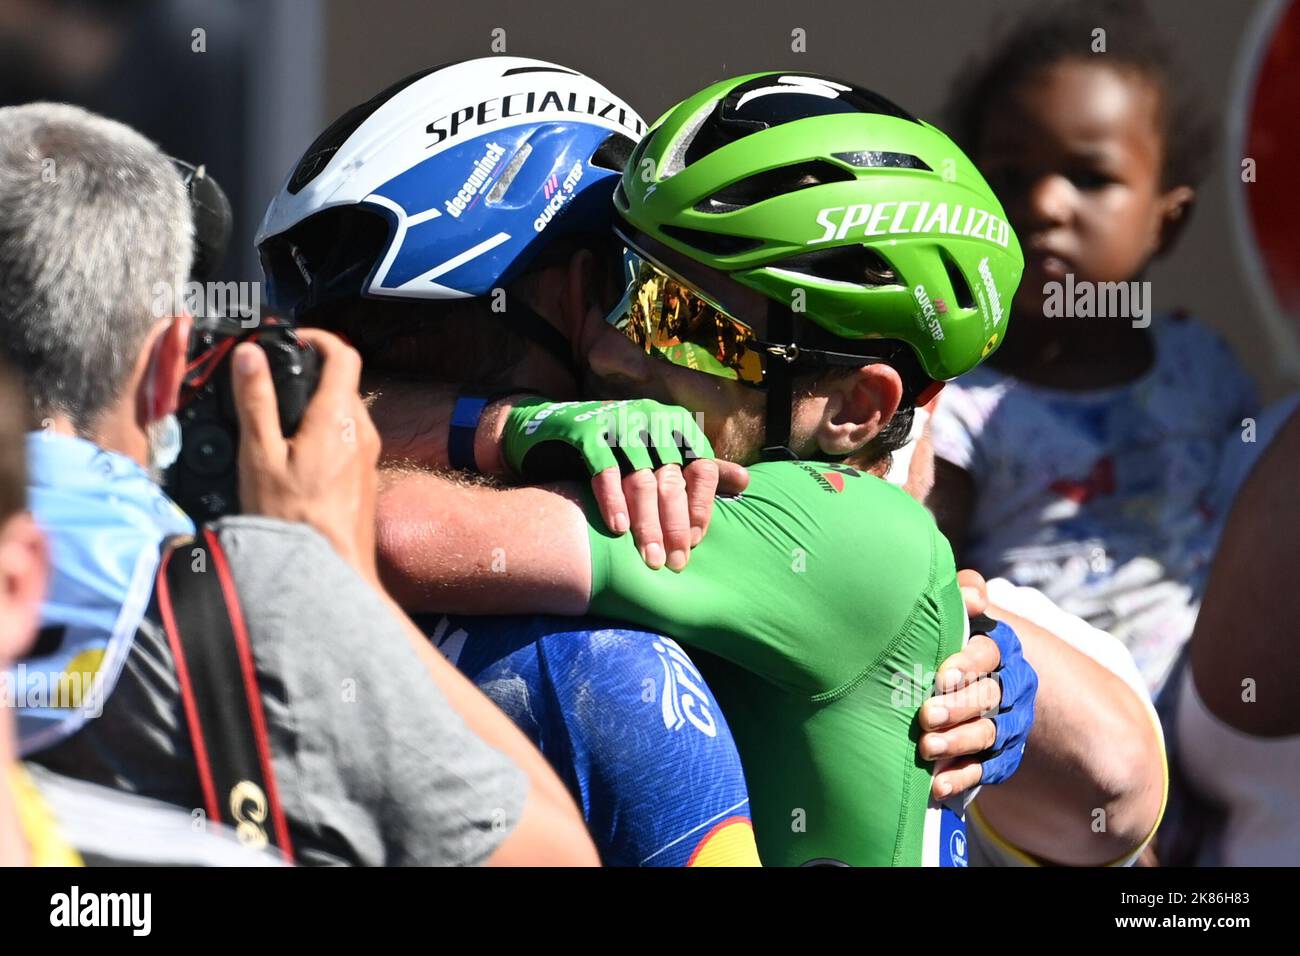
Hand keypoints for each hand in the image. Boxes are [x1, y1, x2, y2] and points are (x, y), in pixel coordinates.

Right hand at [232, 328, 381, 583]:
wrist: (330, 571)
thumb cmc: (292, 520)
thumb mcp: (260, 456)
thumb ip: (256, 402)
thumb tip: (250, 355)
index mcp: (337, 417)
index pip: (343, 354)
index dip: (319, 338)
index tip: (292, 340)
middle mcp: (361, 431)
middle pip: (342, 384)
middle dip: (310, 375)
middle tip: (274, 382)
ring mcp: (368, 456)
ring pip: (344, 413)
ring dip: (316, 407)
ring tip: (278, 423)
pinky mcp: (366, 477)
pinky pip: (346, 441)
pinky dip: (323, 434)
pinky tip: (295, 458)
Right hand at [501, 398, 747, 569]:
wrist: (549, 423)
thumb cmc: (614, 445)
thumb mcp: (658, 452)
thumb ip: (699, 468)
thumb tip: (746, 482)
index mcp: (674, 423)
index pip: (700, 467)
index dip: (700, 506)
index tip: (696, 541)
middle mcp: (650, 419)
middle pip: (671, 478)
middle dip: (674, 525)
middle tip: (677, 562)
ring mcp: (617, 423)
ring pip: (641, 479)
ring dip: (647, 523)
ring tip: (651, 558)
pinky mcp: (585, 431)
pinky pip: (603, 470)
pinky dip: (613, 501)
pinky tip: (619, 529)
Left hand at [919, 571, 1037, 797]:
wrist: (963, 679)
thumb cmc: (950, 639)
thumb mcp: (958, 612)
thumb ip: (964, 594)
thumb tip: (973, 595)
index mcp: (1002, 648)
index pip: (991, 652)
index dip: (969, 664)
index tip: (942, 675)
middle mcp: (1012, 685)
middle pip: (991, 697)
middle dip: (959, 707)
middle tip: (926, 715)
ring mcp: (1010, 722)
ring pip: (990, 734)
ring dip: (959, 742)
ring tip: (927, 748)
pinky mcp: (1003, 754)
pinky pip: (989, 768)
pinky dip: (963, 776)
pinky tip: (938, 785)